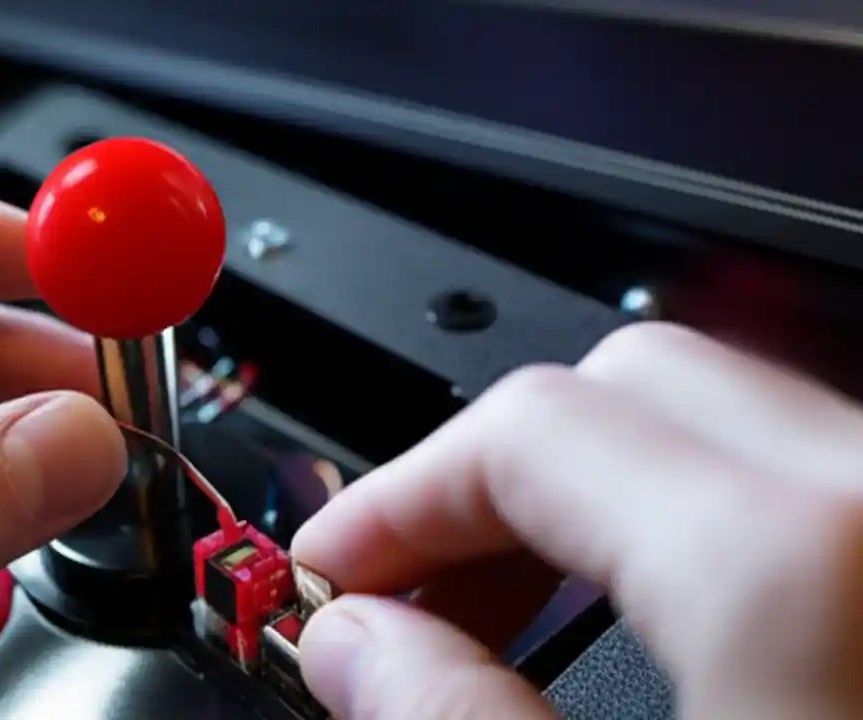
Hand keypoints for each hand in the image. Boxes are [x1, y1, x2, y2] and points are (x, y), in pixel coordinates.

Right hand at [292, 322, 862, 718]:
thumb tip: (356, 645)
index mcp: (794, 567)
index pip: (529, 430)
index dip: (394, 496)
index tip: (336, 566)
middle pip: (628, 381)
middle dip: (491, 476)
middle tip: (414, 593)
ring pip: (728, 415)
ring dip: (592, 491)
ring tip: (517, 618)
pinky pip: (806, 477)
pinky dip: (697, 519)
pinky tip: (648, 617)